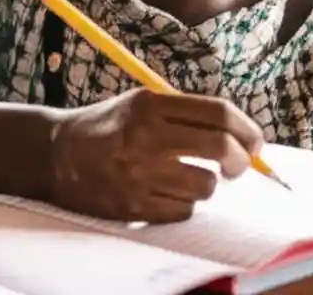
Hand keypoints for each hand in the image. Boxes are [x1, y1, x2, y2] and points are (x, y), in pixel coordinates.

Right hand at [46, 89, 264, 222]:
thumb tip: (242, 136)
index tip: (255, 141)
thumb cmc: (109, 127)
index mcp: (151, 104)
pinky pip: (183, 210)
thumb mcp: (142, 103)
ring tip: (190, 177)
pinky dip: (184, 203)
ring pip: (206, 186)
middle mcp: (146, 136)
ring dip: (207, 184)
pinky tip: (167, 192)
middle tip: (239, 166)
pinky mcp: (132, 205)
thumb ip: (187, 114)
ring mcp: (139, 173)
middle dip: (241, 160)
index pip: (218, 113)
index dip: (246, 128)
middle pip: (220, 148)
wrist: (56, 154)